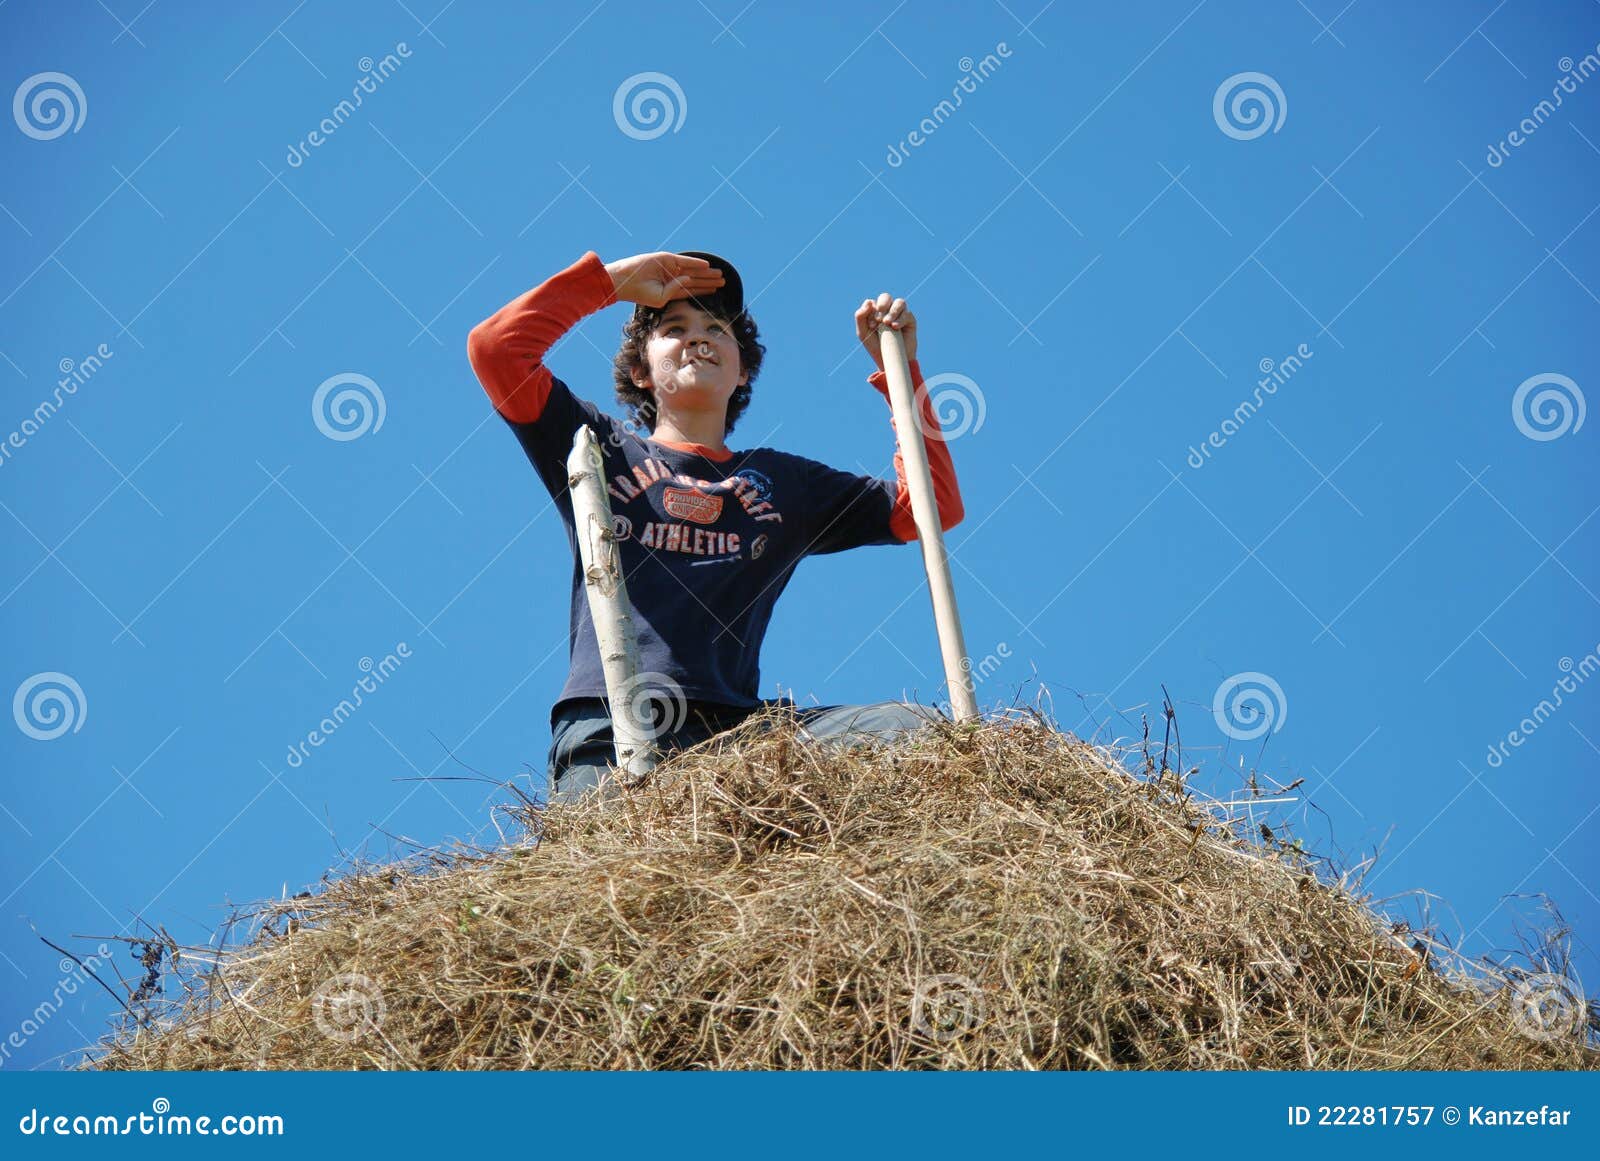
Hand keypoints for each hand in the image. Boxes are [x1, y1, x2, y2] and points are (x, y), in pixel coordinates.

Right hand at [604, 252, 725, 307]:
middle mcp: (672, 279)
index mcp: (671, 291)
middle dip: (709, 281)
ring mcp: (669, 268)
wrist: (625, 281)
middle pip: (695, 280)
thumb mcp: (661, 299)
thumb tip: (689, 280)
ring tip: (720, 275)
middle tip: (724, 282)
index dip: (704, 290)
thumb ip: (676, 290)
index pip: (692, 290)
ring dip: (706, 273)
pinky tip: (707, 265)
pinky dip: (695, 263)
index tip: (716, 290)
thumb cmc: (640, 294)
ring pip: (692, 270)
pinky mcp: (665, 259)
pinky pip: (684, 261)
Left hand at [855, 293, 916, 370]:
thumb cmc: (875, 346)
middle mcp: (887, 311)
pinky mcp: (910, 320)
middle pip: (886, 297)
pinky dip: (900, 319)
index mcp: (874, 312)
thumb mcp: (863, 333)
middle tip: (879, 317)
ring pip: (899, 302)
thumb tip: (868, 302)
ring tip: (887, 323)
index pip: (872, 303)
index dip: (871, 310)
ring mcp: (899, 314)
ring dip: (892, 311)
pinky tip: (895, 327)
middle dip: (883, 303)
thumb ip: (860, 317)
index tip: (872, 326)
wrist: (889, 360)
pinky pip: (907, 313)